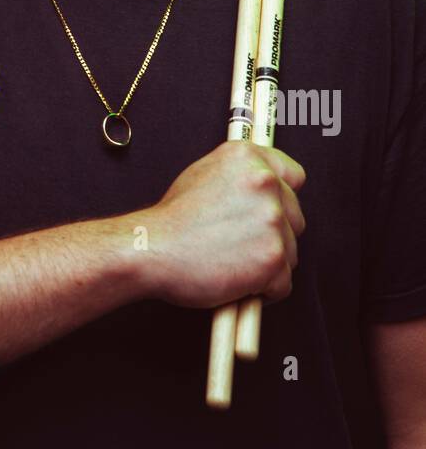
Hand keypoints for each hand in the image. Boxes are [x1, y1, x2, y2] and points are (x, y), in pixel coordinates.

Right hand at [136, 140, 306, 308]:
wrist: (152, 248)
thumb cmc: (173, 219)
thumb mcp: (203, 174)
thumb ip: (240, 176)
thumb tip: (265, 187)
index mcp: (248, 158)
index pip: (293, 175)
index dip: (282, 196)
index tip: (270, 211)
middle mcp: (265, 182)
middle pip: (295, 217)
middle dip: (274, 235)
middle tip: (241, 245)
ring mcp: (272, 219)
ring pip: (291, 252)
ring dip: (268, 264)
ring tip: (234, 263)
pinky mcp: (273, 256)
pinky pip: (283, 283)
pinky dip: (264, 290)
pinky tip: (237, 281)